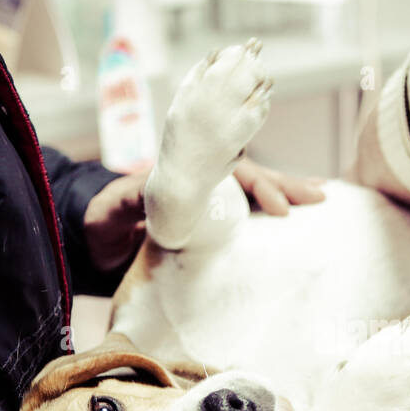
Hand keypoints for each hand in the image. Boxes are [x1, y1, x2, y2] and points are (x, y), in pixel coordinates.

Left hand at [82, 158, 326, 271]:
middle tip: (317, 197)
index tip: (277, 204)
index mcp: (181, 176)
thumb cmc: (99, 220)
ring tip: (321, 196)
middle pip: (249, 176)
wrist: (88, 238)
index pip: (227, 172)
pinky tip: (298, 214)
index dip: (255, 184)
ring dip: (286, 192)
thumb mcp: (109, 211)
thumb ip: (128, 202)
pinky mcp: (208, 225)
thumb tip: (149, 195)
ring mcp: (206, 202)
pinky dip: (273, 208)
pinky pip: (246, 214)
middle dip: (284, 184)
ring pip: (253, 191)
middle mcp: (198, 183)